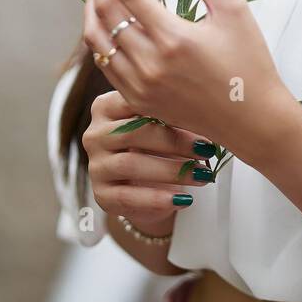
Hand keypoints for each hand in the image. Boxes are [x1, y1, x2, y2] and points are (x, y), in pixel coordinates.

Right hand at [82, 89, 214, 231]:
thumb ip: (172, 115)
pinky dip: (156, 198)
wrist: (146, 187)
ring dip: (171, 171)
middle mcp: (95, 134)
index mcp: (106, 107)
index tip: (201, 118)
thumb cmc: (158, 147)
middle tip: (206, 149)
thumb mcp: (163, 125)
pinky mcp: (101, 195)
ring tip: (201, 175)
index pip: (135, 102)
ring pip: (130, 164)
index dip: (169, 110)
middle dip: (175, 141)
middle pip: (134, 133)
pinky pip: (127, 197)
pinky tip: (182, 199)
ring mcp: (95, 165)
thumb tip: (204, 115)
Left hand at [83, 0, 295, 160]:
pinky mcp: (136, 99)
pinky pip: (103, 61)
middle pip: (104, 7)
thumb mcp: (233, 11)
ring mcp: (138, 85)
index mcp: (173, 39)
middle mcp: (149, 64)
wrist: (253, 121)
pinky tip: (107, 13)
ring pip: (95, 36)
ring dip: (92, 0)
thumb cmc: (250, 63)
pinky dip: (97, 32)